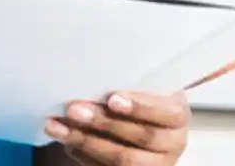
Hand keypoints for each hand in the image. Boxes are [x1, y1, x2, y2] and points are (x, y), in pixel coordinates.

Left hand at [44, 90, 188, 164]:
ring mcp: (154, 164)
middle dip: (103, 122)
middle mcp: (171, 144)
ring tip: (57, 126)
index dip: (139, 107)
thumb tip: (93, 77)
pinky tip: (66, 141)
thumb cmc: (138, 98)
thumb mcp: (141, 87)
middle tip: (73, 109)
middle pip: (140, 136)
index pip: (166, 112)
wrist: (136, 122)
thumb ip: (129, 84)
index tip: (112, 98)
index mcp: (177, 115)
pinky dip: (83, 155)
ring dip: (85, 140)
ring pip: (121, 158)